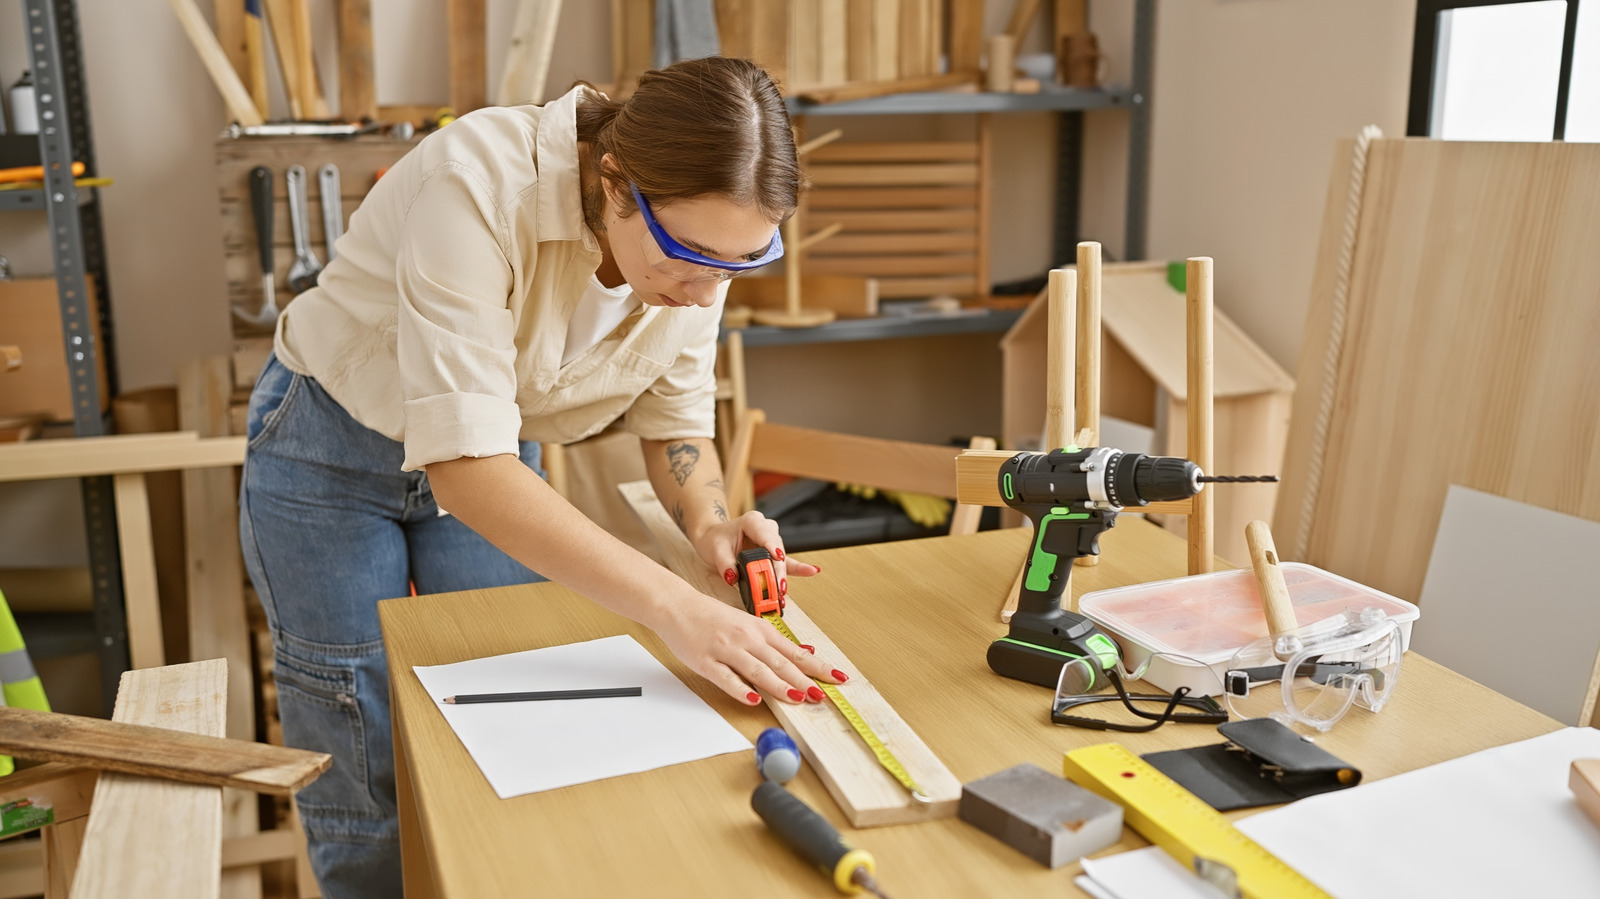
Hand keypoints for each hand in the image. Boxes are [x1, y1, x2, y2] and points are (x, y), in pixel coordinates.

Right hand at [650, 587, 846, 705]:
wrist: (678, 606)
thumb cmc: (713, 617)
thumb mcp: (748, 624)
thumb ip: (774, 642)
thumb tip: (805, 652)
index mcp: (760, 630)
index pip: (795, 652)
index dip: (818, 666)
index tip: (838, 678)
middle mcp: (747, 639)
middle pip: (781, 663)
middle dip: (805, 680)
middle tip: (823, 696)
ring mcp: (726, 650)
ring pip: (758, 670)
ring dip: (779, 685)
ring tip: (797, 698)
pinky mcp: (706, 662)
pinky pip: (726, 678)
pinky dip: (740, 689)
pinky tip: (753, 699)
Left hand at [690, 510, 819, 596]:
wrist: (714, 539)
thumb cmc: (715, 540)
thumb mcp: (715, 550)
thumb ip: (724, 563)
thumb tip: (733, 577)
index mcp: (752, 521)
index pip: (764, 534)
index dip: (771, 547)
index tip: (777, 558)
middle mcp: (766, 528)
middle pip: (775, 551)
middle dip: (776, 571)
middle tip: (776, 587)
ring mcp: (772, 541)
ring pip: (781, 559)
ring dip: (781, 576)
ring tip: (782, 592)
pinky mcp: (774, 554)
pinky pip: (787, 563)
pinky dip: (797, 570)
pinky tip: (812, 571)